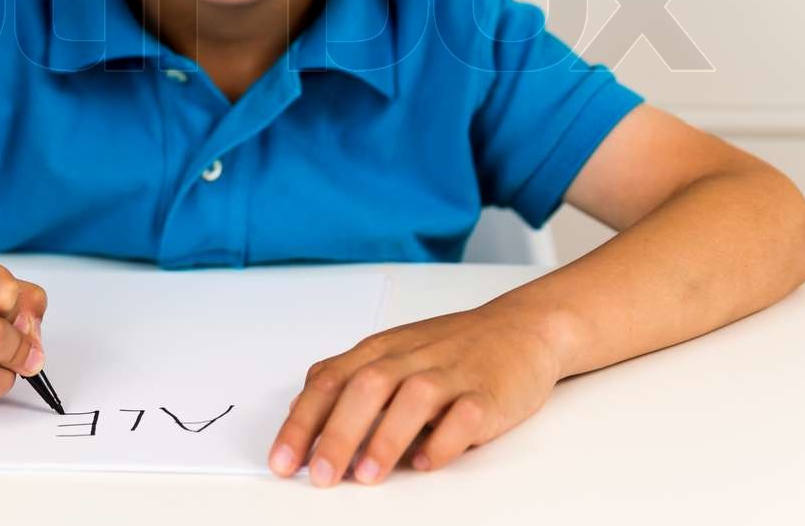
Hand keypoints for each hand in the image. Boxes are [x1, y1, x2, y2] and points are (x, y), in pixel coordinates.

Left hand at [268, 300, 566, 485]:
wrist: (521, 327)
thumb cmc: (449, 347)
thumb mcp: (390, 353)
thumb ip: (347, 379)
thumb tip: (299, 417)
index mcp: (380, 351)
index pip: (329, 381)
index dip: (302, 422)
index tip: (283, 460)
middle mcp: (411, 358)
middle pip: (365, 389)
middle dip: (337, 435)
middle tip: (318, 476)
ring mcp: (451, 374)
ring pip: (414, 399)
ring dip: (386, 438)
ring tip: (365, 476)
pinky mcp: (488, 393)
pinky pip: (466, 416)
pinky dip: (445, 440)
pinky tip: (426, 463)